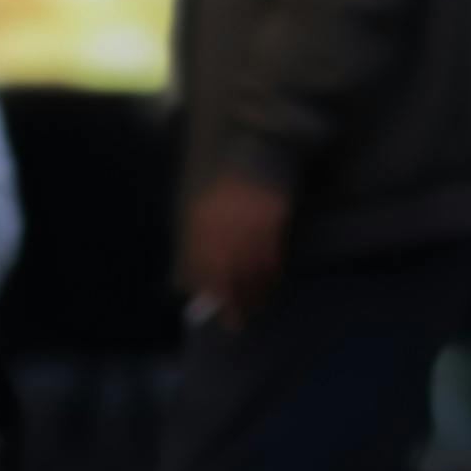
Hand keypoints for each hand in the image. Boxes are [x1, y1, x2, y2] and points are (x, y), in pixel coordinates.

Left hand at [179, 170, 293, 325]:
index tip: (216, 310)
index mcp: (201, 219)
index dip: (210, 290)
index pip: (202, 264)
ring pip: (251, 266)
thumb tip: (198, 284)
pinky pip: (272, 252)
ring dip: (254, 291)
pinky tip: (270, 282)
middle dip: (232, 300)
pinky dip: (271, 273)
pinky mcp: (274, 215)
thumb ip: (196, 243)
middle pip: (227, 270)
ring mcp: (251, 219)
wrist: (256, 149)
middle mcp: (224, 222)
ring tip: (255, 307)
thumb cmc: (224, 186)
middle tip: (236, 321)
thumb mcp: (199, 208)